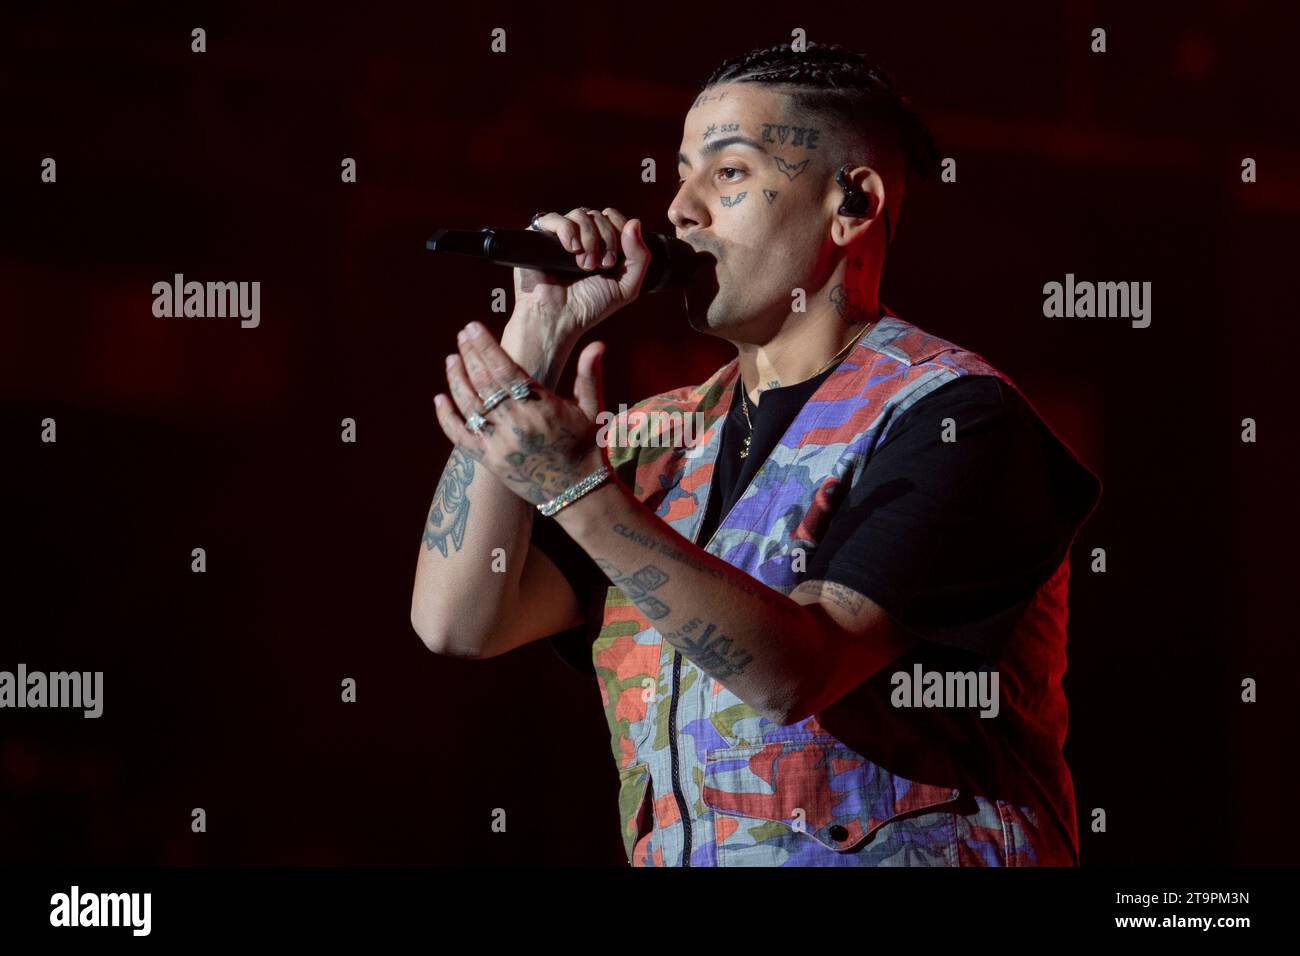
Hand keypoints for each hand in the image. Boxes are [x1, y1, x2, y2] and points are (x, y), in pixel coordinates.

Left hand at [435, 320, 609, 505]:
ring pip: (469, 405)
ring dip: (456, 379)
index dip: (486, 347)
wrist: (579, 492)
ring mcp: (500, 444)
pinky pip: (460, 437)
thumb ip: (589, 375)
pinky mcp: (489, 462)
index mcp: (541, 407)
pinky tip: (440, 398)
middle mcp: (517, 424)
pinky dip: (446, 418)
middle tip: (462, 335)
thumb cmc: (586, 446)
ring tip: (451, 359)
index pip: (505, 369)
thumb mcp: (592, 409)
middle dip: (470, 355)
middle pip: (483, 382)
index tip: (473, 328)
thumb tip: (598, 343)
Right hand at [514, 207, 651, 337]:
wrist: (558, 319)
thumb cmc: (589, 306)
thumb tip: (635, 222)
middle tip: (601, 265)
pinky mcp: (539, 237)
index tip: (614, 258)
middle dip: (605, 239)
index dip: (619, 229)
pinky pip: (554, 218)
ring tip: (584, 265)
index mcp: (601, 244)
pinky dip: (567, 230)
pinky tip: (571, 249)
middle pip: (598, 216)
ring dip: (588, 238)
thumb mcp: (626, 287)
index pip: (613, 218)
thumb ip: (640, 257)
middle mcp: (581, 237)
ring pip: (580, 214)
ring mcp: (560, 236)